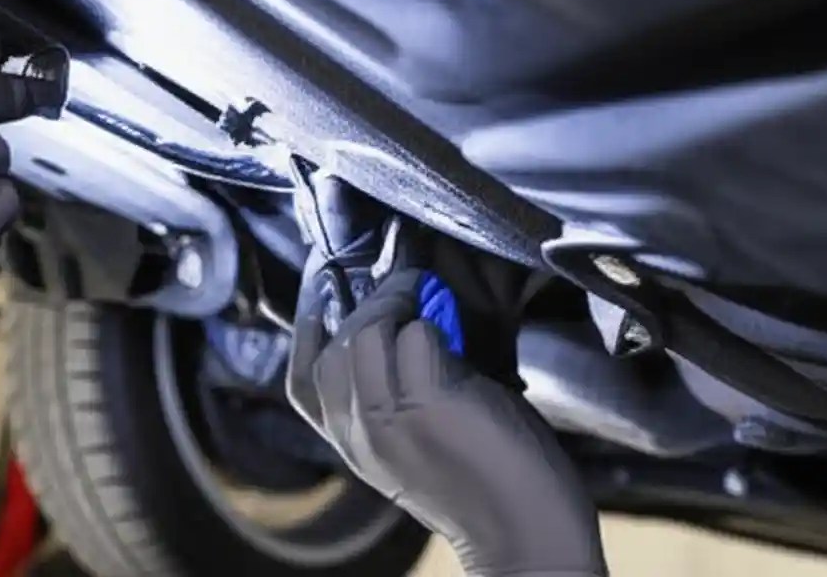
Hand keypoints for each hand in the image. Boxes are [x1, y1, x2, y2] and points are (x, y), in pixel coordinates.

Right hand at [288, 267, 606, 576]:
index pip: (301, 382)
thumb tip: (401, 325)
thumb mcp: (415, 443)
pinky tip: (456, 332)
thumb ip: (393, 396)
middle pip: (332, 349)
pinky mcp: (427, 404)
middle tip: (404, 289)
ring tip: (427, 296)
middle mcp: (358, 435)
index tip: (330, 289)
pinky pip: (418, 336)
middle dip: (365, 307)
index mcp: (351, 447)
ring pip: (368, 333)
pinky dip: (436, 325)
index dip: (310, 328)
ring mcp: (388, 418)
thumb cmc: (485, 484)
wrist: (525, 538)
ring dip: (398, 302)